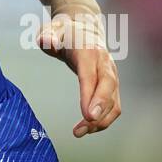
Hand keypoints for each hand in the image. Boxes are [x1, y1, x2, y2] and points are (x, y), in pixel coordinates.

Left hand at [35, 15, 120, 137]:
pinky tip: (86, 128)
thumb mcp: (51, 30)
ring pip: (114, 102)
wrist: (84, 29)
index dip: (90, 95)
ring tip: (79, 132)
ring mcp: (111, 76)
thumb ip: (47, 36)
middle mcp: (104, 64)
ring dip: (100, 121)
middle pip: (109, 87)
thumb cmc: (64, 33)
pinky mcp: (112, 87)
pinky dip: (103, 121)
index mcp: (89, 51)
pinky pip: (113, 107)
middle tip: (87, 125)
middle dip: (101, 108)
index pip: (91, 74)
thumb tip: (48, 42)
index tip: (87, 114)